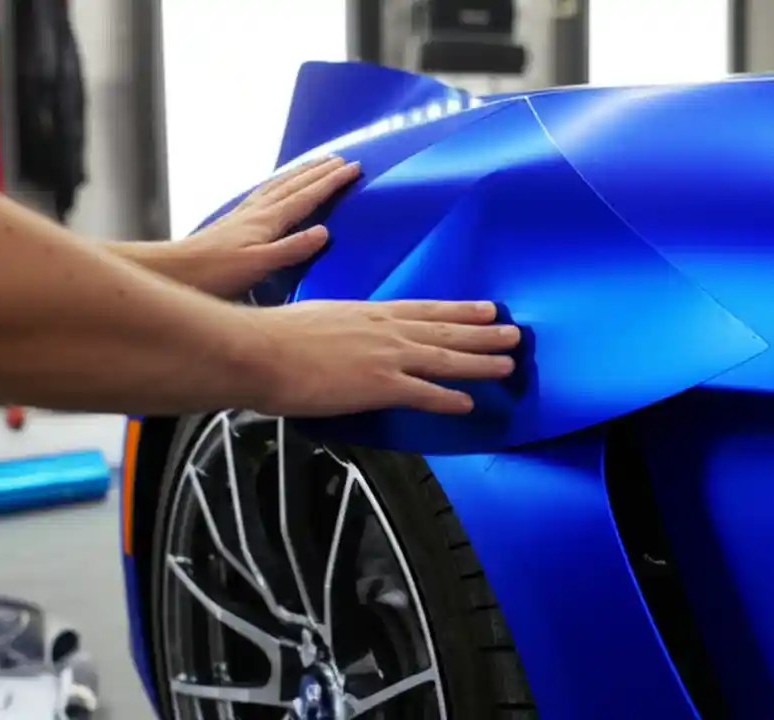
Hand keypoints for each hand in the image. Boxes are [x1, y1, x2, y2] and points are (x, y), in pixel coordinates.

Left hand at [174, 156, 361, 297]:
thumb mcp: (258, 265)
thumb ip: (292, 249)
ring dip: (302, 172)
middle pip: (295, 184)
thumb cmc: (215, 272)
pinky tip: (280, 184)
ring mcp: (246, 213)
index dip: (332, 182)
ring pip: (280, 184)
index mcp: (268, 220)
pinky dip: (280, 182)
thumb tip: (324, 232)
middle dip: (321, 171)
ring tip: (318, 163)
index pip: (308, 196)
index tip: (353, 168)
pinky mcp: (236, 220)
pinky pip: (266, 192)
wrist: (176, 270)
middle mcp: (258, 211)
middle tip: (343, 159)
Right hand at [243, 299, 520, 416]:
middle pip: (446, 331)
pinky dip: (449, 399)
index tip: (486, 309)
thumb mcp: (317, 318)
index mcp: (370, 313)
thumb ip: (341, 327)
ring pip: (446, 359)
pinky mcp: (379, 385)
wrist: (259, 350)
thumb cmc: (275, 335)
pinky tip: (469, 404)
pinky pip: (424, 393)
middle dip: (484, 334)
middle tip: (514, 334)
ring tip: (508, 364)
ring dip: (480, 363)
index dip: (460, 311)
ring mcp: (386, 356)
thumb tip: (343, 336)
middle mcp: (386, 330)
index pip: (426, 310)